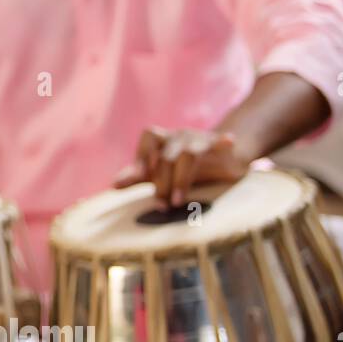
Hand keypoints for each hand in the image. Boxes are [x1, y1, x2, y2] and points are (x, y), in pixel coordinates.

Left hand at [113, 126, 251, 207]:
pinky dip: (223, 141)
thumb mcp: (159, 172)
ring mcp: (200, 139)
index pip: (149, 138)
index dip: (143, 156)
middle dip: (161, 182)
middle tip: (161, 205)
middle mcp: (179, 136)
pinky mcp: (220, 146)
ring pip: (187, 154)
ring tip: (178, 202)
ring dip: (181, 180)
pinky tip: (229, 141)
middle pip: (166, 156)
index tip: (138, 176)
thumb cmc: (183, 167)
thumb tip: (113, 185)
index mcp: (163, 140)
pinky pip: (221, 142)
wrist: (222, 157)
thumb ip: (138, 176)